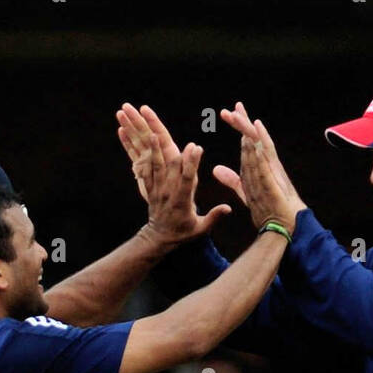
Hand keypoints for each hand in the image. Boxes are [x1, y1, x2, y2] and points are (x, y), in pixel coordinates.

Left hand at [116, 103, 230, 245]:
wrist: (159, 238)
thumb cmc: (182, 233)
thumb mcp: (200, 229)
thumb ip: (214, 217)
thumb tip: (229, 208)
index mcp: (181, 202)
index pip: (187, 179)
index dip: (192, 164)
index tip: (197, 149)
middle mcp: (168, 193)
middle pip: (172, 169)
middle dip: (179, 154)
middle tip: (186, 141)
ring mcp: (157, 190)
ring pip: (156, 166)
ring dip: (155, 150)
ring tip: (152, 133)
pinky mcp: (149, 189)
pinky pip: (146, 171)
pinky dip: (144, 157)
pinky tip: (142, 144)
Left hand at [213, 102, 305, 231]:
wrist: (286, 226)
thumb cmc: (270, 208)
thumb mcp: (246, 191)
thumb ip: (232, 179)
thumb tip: (215, 169)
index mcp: (261, 165)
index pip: (248, 142)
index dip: (239, 126)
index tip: (229, 113)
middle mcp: (268, 165)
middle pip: (254, 139)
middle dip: (242, 123)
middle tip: (231, 109)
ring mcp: (272, 172)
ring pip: (259, 146)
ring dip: (249, 131)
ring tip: (240, 116)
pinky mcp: (273, 183)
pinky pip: (266, 164)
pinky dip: (261, 150)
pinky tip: (255, 137)